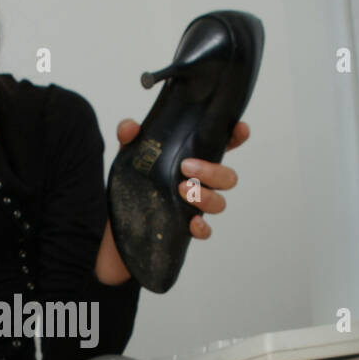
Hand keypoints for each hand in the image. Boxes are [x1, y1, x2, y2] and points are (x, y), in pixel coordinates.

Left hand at [115, 118, 248, 238]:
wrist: (119, 214)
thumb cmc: (134, 178)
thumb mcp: (130, 153)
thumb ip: (129, 135)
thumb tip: (130, 128)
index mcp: (194, 158)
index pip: (223, 145)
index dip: (236, 136)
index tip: (239, 129)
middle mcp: (200, 182)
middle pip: (227, 177)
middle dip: (213, 171)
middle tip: (186, 167)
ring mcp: (195, 205)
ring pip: (220, 203)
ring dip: (205, 196)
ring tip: (182, 189)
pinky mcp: (186, 226)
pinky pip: (205, 231)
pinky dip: (202, 228)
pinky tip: (192, 223)